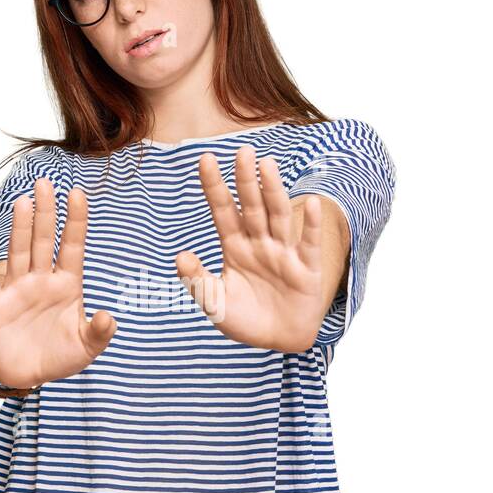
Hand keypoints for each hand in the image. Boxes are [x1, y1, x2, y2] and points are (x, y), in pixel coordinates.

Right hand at [0, 178, 117, 387]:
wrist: (29, 377)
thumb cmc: (60, 357)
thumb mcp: (87, 347)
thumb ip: (100, 332)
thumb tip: (108, 317)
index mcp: (67, 285)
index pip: (72, 247)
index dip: (75, 221)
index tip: (78, 193)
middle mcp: (41, 280)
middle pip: (43, 241)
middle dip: (46, 213)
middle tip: (46, 182)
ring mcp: (18, 290)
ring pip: (19, 253)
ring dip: (20, 228)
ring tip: (23, 202)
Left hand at [175, 144, 326, 351]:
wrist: (279, 342)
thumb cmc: (245, 320)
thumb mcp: (215, 303)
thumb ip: (197, 281)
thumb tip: (180, 257)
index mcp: (235, 247)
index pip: (223, 211)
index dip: (215, 186)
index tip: (205, 159)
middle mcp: (259, 243)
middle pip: (251, 206)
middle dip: (246, 180)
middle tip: (242, 150)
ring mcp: (284, 253)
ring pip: (278, 216)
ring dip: (274, 192)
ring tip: (267, 165)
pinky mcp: (306, 269)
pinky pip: (308, 244)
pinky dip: (310, 224)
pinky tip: (312, 203)